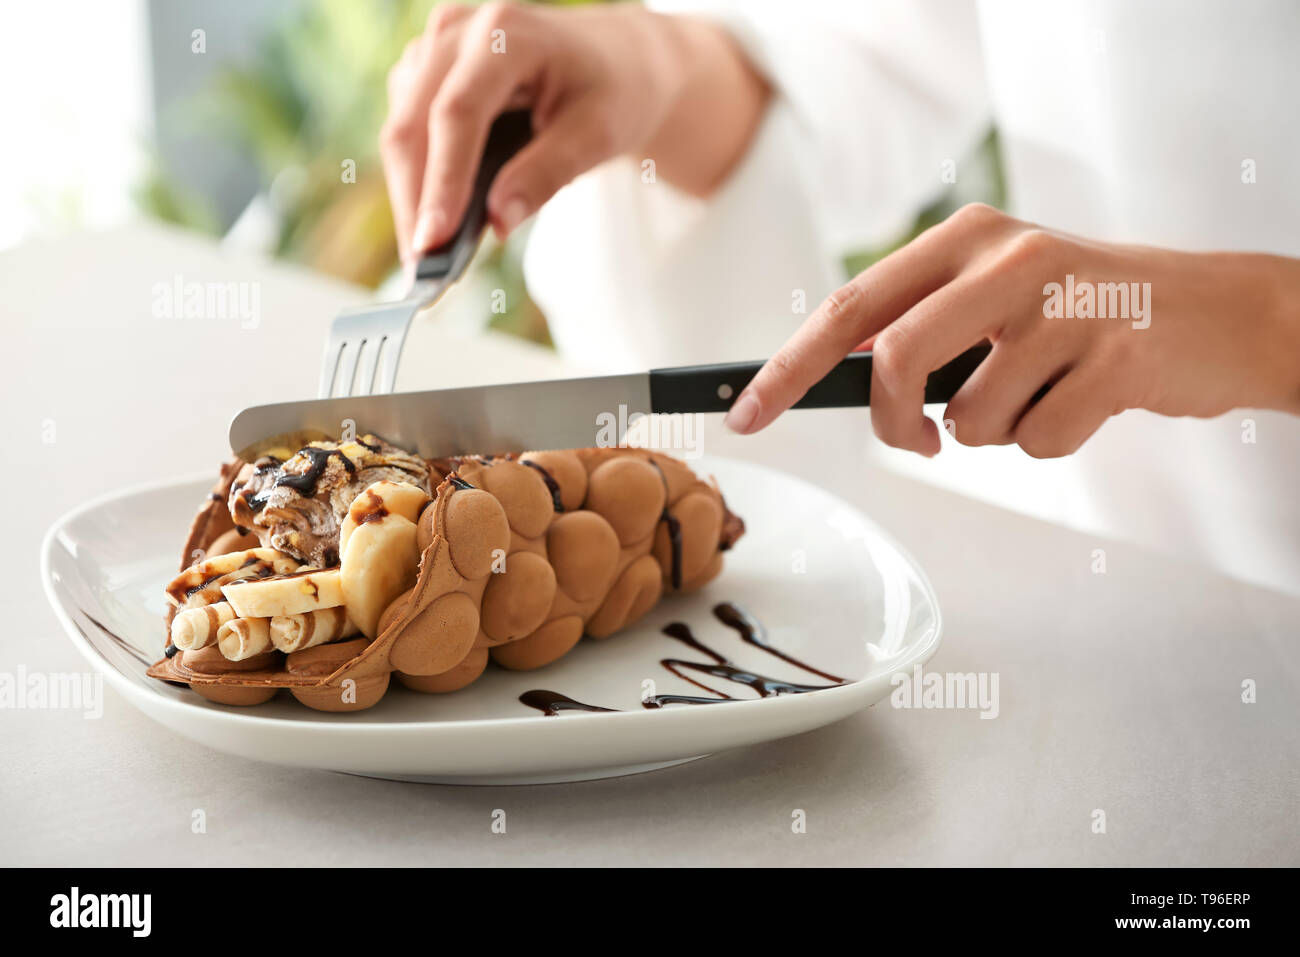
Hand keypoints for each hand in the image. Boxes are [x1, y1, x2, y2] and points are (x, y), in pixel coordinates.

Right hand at [380, 1, 767, 263]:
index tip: (433, 242)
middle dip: (415, 201)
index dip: (442, 181)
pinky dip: (417, 177)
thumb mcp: (597, 135)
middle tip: (423, 267)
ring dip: (410, 194)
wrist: (616, 61)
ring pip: (401, 130)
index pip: (457, 113)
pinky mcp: (426, 70)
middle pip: (412, 124)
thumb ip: (547, 174)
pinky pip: (406, 128)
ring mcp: (436, 47)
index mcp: (506, 35)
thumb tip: (496, 222)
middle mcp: (460, 31)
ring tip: (428, 253)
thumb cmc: (613, 91)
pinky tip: (435, 216)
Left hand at [725, 203, 1299, 456]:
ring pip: (971, 418)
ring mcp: (1065, 304)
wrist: (1215, 312)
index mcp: (967, 237)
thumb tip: (832, 372)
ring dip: (995, 430)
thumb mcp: (995, 292)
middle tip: (921, 439)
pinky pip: (1038, 440)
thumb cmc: (1082, 312)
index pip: (851, 307)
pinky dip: (1050, 440)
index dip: (789, 368)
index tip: (746, 415)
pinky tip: (1090, 400)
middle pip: (896, 361)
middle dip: (894, 423)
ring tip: (1045, 390)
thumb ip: (922, 321)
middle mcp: (1009, 256)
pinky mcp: (1115, 356)